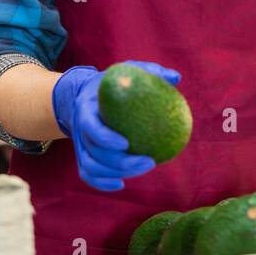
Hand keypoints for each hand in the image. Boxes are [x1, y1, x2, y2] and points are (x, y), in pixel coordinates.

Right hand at [51, 62, 179, 191]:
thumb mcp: (128, 70)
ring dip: (116, 173)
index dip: (105, 138)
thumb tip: (176, 78)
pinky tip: (121, 184)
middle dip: (120, 162)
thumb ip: (150, 72)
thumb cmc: (114, 83)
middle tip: (149, 161)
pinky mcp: (83, 155)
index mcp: (86, 108)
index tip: (127, 143)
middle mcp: (79, 129)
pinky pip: (87, 174)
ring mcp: (80, 144)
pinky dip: (101, 183)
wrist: (85, 94)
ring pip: (91, 167)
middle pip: (94, 153)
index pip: (90, 127)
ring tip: (144, 168)